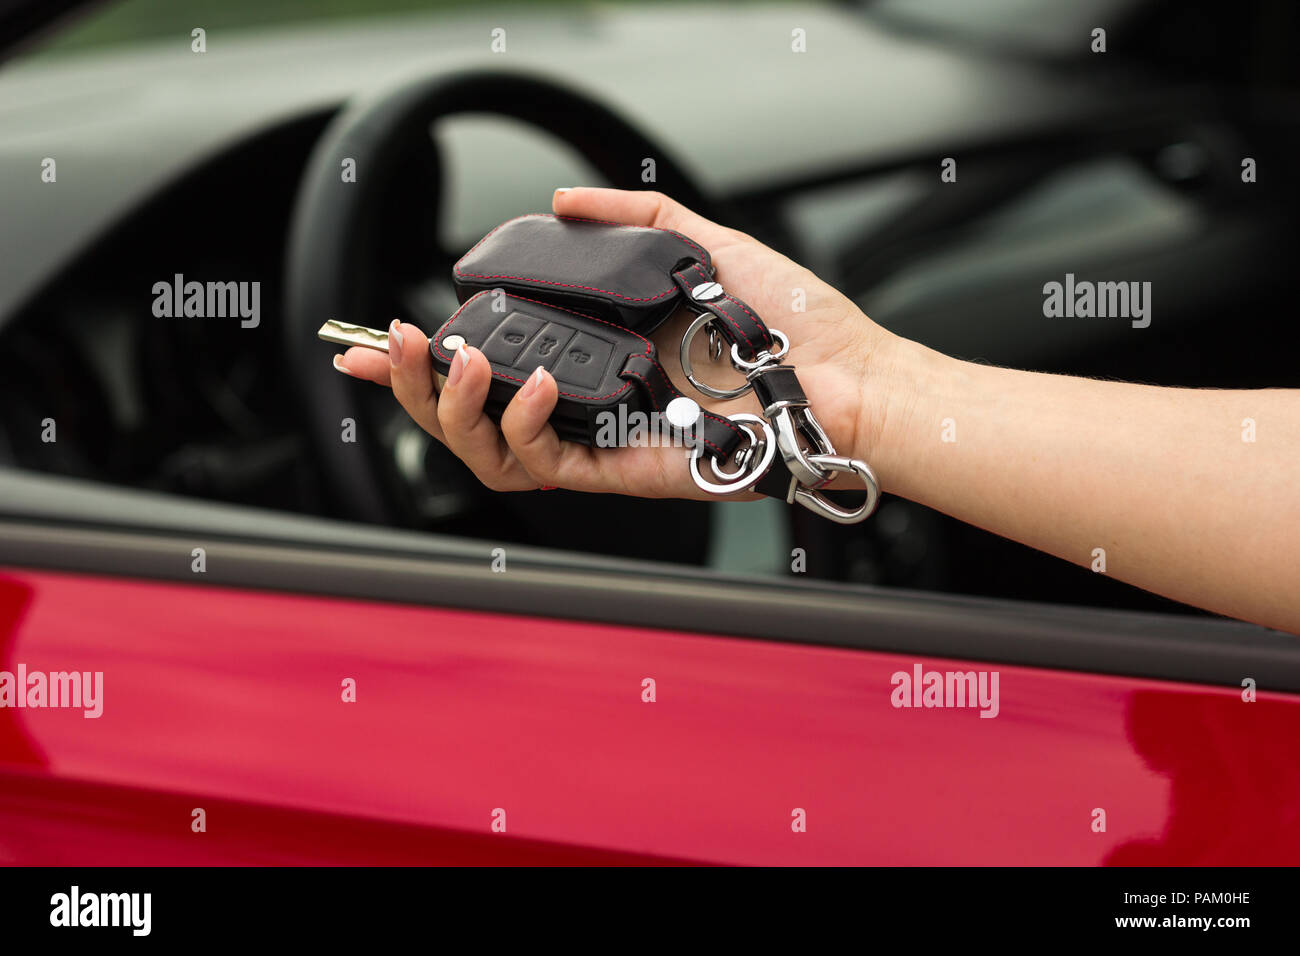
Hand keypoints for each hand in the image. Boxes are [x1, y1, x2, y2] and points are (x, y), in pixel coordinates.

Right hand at [335, 188, 912, 497]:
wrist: (842, 376)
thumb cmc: (789, 324)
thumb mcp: (701, 243)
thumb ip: (632, 217)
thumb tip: (564, 198)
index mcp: (592, 356)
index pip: (487, 364)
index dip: (420, 358)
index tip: (365, 336)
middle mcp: (586, 404)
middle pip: (467, 417)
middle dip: (408, 387)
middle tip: (389, 344)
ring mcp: (600, 442)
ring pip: (487, 453)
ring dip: (447, 409)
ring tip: (448, 360)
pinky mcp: (622, 472)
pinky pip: (547, 465)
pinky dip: (527, 422)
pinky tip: (537, 378)